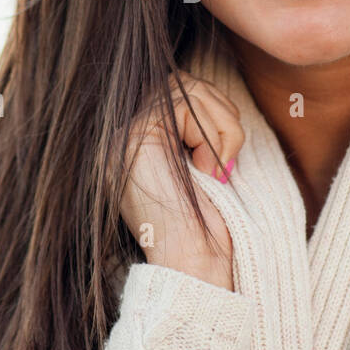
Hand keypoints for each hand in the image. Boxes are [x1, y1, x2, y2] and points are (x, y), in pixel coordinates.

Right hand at [120, 72, 244, 290]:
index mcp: (137, 145)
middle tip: (227, 164)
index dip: (214, 116)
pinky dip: (210, 135)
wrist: (193, 266)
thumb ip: (199, 131)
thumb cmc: (206, 229)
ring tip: (215, 170)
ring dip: (220, 129)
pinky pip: (184, 104)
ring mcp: (123, 135)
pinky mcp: (134, 136)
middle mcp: (123, 138)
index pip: (178, 94)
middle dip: (222, 116)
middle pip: (183, 83)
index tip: (224, 162)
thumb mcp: (203, 167)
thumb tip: (214, 98)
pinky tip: (206, 171)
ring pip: (187, 88)